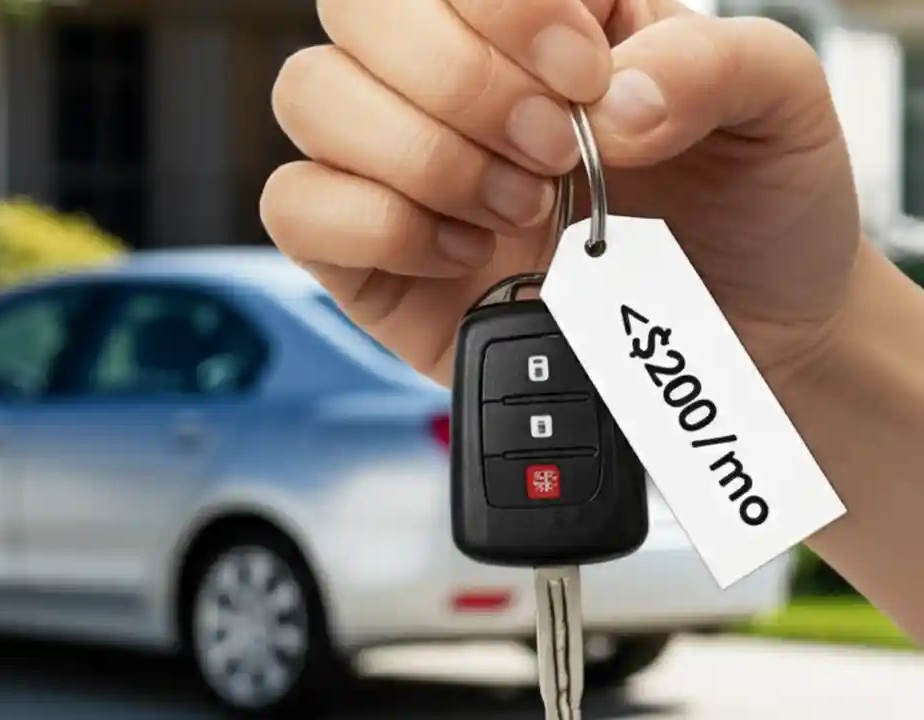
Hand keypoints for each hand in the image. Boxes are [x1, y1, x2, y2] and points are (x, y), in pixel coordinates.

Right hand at [261, 0, 859, 386]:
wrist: (746, 343)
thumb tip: (616, 93)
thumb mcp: (779, 108)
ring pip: (311, 96)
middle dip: (461, 83)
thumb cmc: (750, 213)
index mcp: (541, 13)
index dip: (504, 6)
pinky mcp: (365, 255)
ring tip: (521, 207)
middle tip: (553, 151)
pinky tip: (466, 252)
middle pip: (356, 7)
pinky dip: (380, 226)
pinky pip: (297, 208)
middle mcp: (452, 76)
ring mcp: (396, 163)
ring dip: (424, 156)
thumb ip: (713, 63)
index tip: (586, 75)